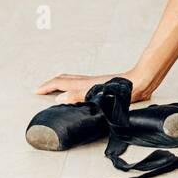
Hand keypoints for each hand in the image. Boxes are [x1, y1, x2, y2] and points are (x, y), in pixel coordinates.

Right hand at [34, 69, 155, 104]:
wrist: (141, 81)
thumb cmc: (123, 90)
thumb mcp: (99, 95)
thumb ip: (79, 96)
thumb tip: (60, 98)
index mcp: (84, 84)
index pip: (60, 83)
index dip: (47, 87)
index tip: (36, 91)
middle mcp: (87, 81)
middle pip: (64, 79)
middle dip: (51, 83)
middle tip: (41, 90)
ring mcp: (94, 82)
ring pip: (72, 80)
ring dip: (61, 84)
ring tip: (55, 90)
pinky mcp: (102, 85)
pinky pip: (80, 84)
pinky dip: (72, 86)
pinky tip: (77, 93)